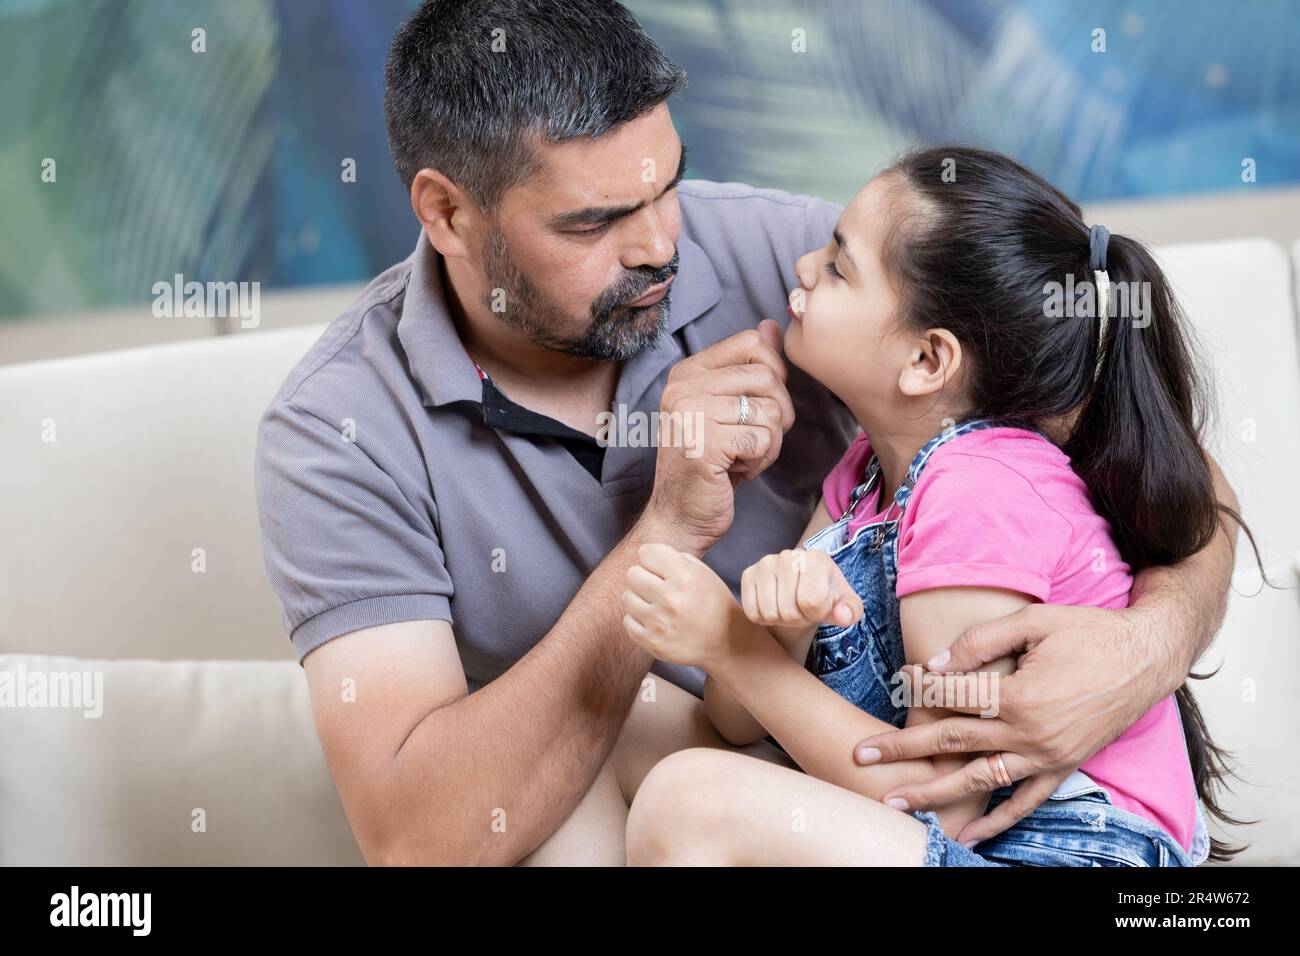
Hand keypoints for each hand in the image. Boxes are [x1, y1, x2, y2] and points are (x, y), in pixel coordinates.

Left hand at [621, 543, 748, 671]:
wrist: (727, 642)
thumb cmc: (714, 603)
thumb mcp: (704, 573)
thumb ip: (676, 558)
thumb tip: (646, 553)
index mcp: (685, 577)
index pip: (646, 552)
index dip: (652, 558)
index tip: (658, 567)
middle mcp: (671, 598)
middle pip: (632, 574)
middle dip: (643, 577)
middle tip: (655, 586)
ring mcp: (660, 623)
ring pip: (627, 597)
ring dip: (638, 598)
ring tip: (654, 604)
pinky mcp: (653, 643)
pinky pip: (627, 621)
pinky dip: (638, 620)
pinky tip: (654, 620)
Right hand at [640, 320, 794, 554]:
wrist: (677, 518)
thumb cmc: (706, 465)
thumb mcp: (724, 410)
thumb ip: (746, 368)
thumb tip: (772, 326)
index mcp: (687, 372)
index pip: (751, 342)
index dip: (773, 374)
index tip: (760, 405)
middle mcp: (684, 387)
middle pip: (767, 377)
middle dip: (777, 415)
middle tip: (756, 441)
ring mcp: (691, 414)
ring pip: (770, 412)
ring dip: (769, 444)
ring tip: (742, 458)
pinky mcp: (705, 443)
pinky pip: (764, 440)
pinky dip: (761, 462)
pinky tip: (737, 472)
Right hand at [741, 548, 863, 633]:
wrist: (802, 584)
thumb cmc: (825, 593)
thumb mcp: (844, 603)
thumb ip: (850, 610)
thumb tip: (843, 616)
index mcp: (816, 559)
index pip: (811, 602)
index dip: (816, 614)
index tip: (819, 607)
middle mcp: (789, 556)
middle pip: (788, 611)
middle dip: (798, 619)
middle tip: (803, 609)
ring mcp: (765, 563)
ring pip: (769, 613)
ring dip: (780, 620)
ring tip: (789, 606)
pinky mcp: (748, 574)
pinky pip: (752, 611)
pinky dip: (763, 618)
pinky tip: (773, 606)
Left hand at [852, 604, 1162, 845]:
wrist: (1147, 657)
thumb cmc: (1090, 632)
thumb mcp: (1033, 621)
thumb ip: (980, 642)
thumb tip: (934, 665)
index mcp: (1019, 696)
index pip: (951, 697)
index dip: (919, 688)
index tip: (896, 682)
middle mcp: (1030, 734)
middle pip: (952, 745)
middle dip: (903, 750)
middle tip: (862, 755)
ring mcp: (1047, 756)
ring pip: (979, 780)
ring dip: (935, 794)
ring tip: (897, 801)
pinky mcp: (1063, 767)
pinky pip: (1025, 802)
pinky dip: (997, 821)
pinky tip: (969, 835)